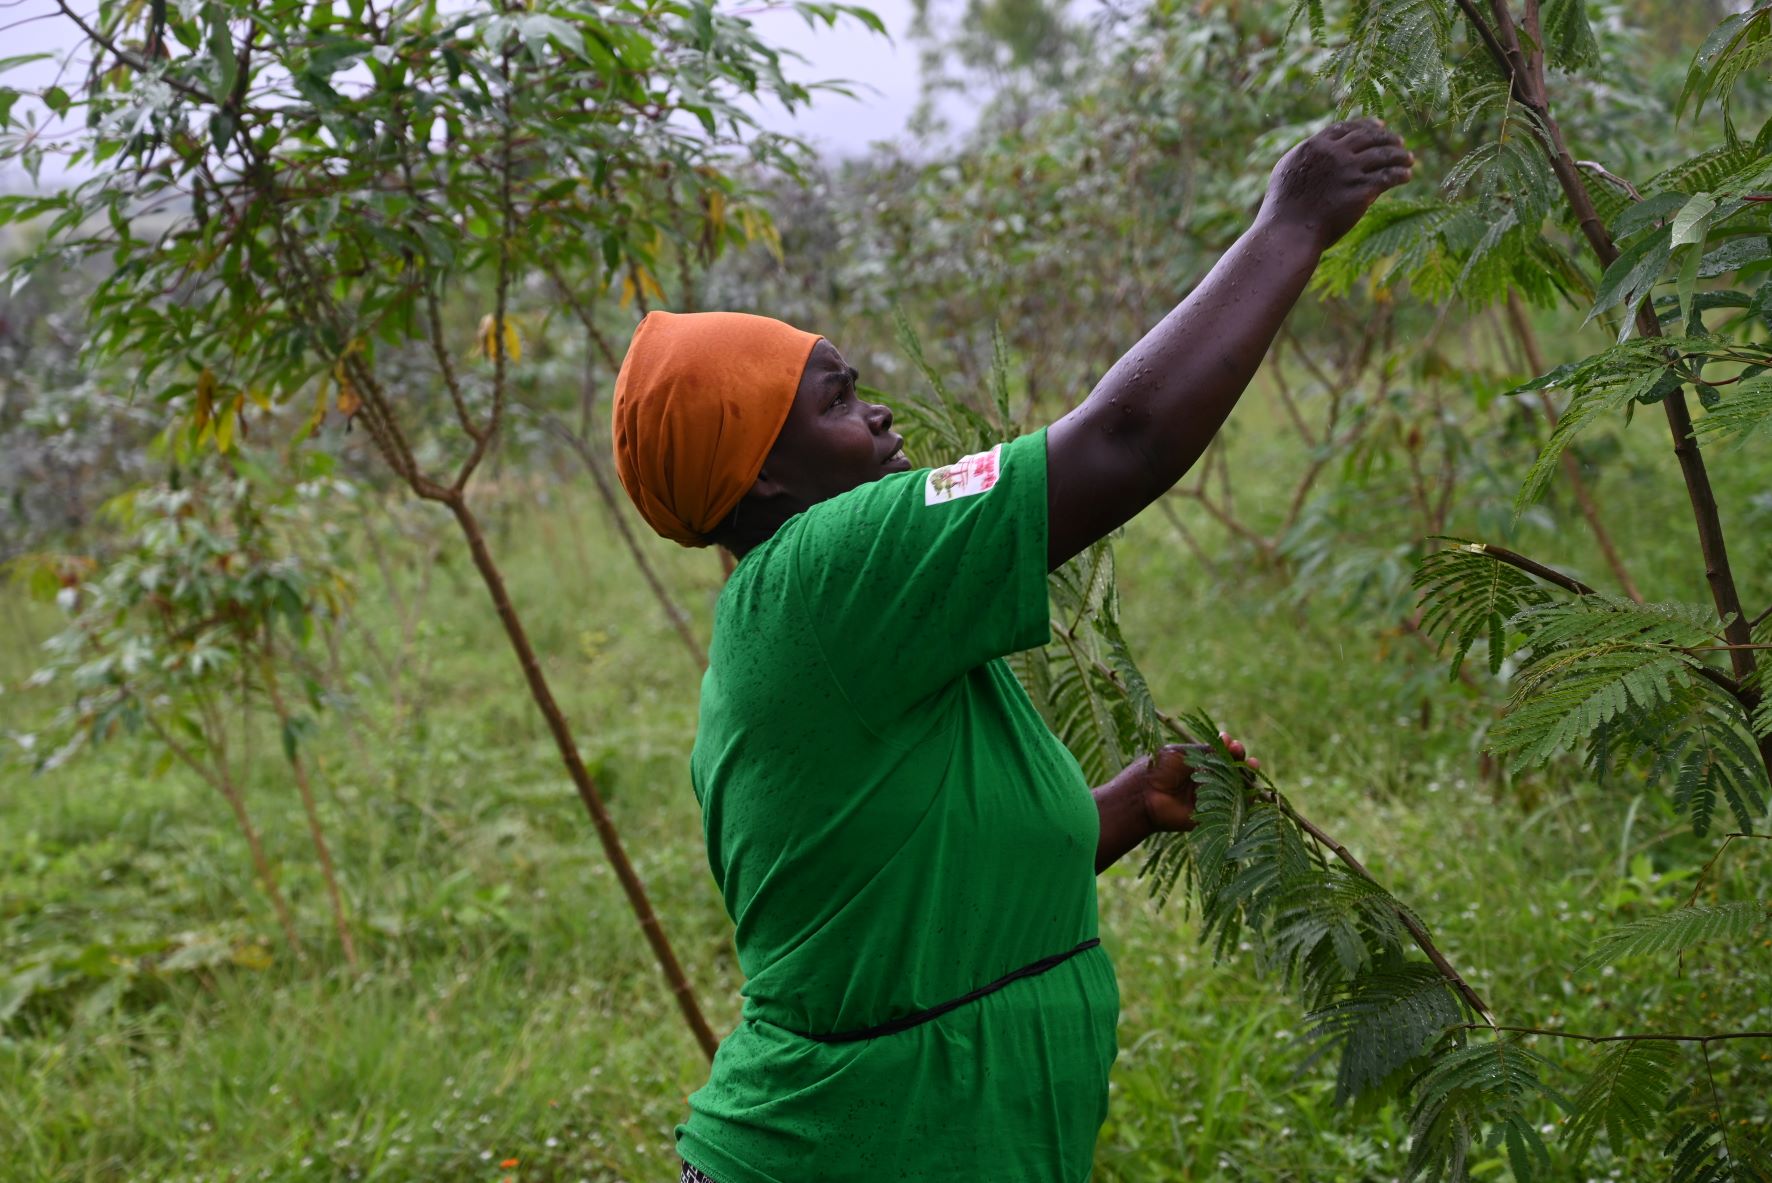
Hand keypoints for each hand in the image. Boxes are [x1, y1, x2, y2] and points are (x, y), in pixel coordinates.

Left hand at [1127, 733, 1258, 834]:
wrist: (1144, 794)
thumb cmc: (1159, 768)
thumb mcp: (1183, 753)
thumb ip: (1206, 751)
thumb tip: (1227, 741)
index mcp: (1202, 763)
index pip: (1225, 755)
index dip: (1232, 748)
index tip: (1231, 743)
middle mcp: (1210, 780)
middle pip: (1235, 771)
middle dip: (1242, 760)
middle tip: (1242, 753)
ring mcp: (1212, 797)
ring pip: (1239, 788)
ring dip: (1248, 777)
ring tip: (1251, 765)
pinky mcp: (1212, 814)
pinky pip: (1234, 810)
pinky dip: (1247, 801)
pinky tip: (1252, 791)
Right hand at [1259, 118, 1413, 249]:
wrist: (1288, 234)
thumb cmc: (1283, 210)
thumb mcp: (1287, 173)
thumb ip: (1307, 158)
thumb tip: (1323, 151)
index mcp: (1314, 146)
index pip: (1346, 128)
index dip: (1366, 125)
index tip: (1380, 125)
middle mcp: (1333, 154)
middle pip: (1368, 137)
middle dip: (1387, 137)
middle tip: (1399, 141)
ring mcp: (1348, 172)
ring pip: (1383, 155)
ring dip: (1400, 155)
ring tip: (1409, 159)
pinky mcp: (1360, 191)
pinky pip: (1388, 177)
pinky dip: (1401, 174)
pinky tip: (1407, 176)